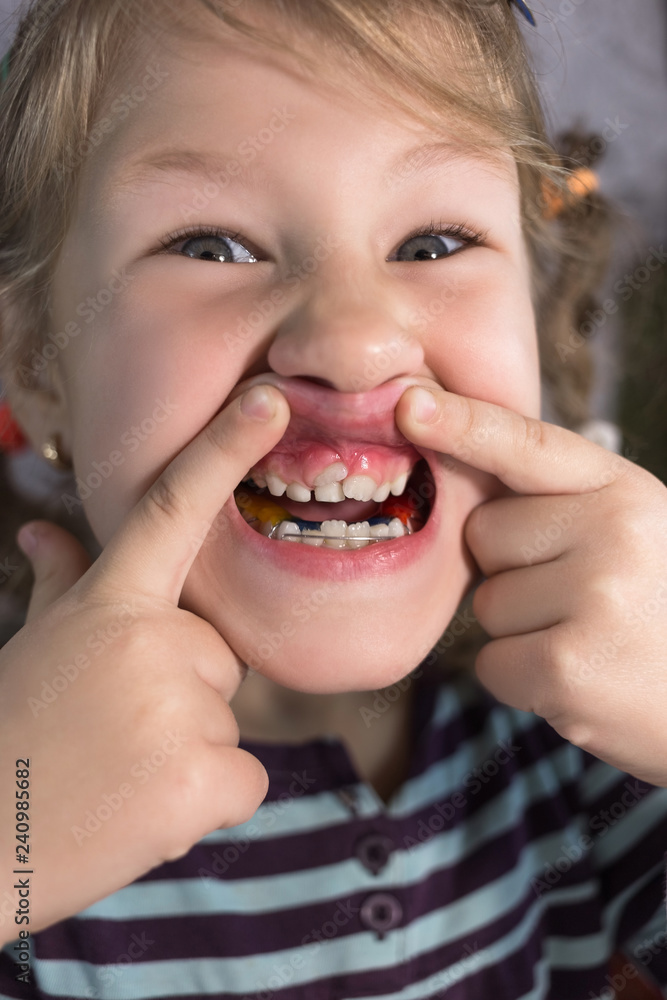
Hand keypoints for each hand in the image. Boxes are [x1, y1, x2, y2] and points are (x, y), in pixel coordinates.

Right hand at [0, 385, 289, 943]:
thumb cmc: (11, 734)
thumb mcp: (36, 646)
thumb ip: (63, 584)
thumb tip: (47, 530)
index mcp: (109, 602)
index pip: (172, 509)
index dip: (225, 447)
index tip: (272, 399)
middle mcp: (152, 640)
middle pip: (220, 654)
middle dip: (185, 692)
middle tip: (116, 731)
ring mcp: (179, 708)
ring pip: (229, 721)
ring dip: (189, 752)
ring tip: (119, 774)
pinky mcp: (202, 780)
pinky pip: (244, 781)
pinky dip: (206, 802)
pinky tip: (145, 810)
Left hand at [396, 386, 666, 785]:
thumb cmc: (659, 614)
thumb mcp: (635, 534)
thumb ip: (565, 505)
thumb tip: (466, 496)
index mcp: (626, 491)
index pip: (528, 445)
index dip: (464, 423)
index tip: (410, 406)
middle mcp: (613, 531)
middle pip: (484, 534)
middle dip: (514, 571)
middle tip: (583, 601)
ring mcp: (593, 596)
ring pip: (486, 603)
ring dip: (523, 632)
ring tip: (591, 642)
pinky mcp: (568, 666)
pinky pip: (490, 662)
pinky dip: (523, 681)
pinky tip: (580, 680)